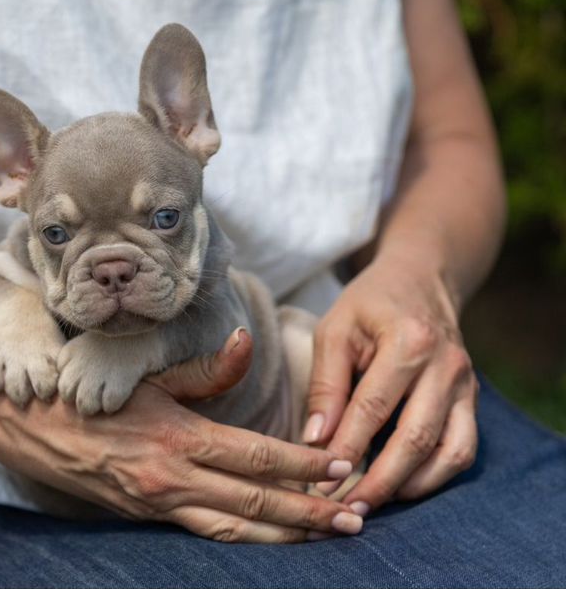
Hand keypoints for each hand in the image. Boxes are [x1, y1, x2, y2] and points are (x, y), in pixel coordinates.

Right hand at [0, 329, 363, 542]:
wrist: (27, 424)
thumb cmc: (90, 391)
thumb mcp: (146, 373)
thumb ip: (204, 369)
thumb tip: (247, 343)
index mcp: (177, 437)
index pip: (256, 457)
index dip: (303, 466)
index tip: (340, 467)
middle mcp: (172, 478)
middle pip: (256, 502)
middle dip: (310, 513)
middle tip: (356, 518)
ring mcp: (158, 503)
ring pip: (234, 529)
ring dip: (283, 536)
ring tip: (324, 537)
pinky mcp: (145, 515)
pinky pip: (202, 532)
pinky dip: (241, 537)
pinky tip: (268, 538)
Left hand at [304, 252, 478, 512]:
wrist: (421, 280)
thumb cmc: (369, 305)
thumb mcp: (335, 330)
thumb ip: (326, 384)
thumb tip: (316, 440)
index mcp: (409, 341)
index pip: (373, 409)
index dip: (345, 450)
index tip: (319, 481)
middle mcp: (447, 366)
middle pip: (415, 439)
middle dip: (378, 481)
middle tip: (345, 508)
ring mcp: (466, 385)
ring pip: (446, 453)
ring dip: (407, 486)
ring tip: (369, 504)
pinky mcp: (473, 400)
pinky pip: (462, 450)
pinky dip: (433, 476)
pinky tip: (400, 487)